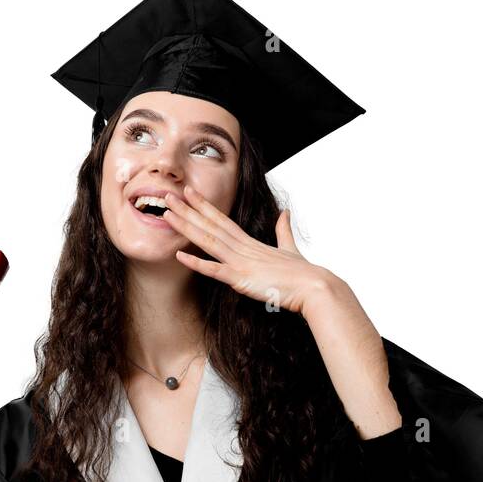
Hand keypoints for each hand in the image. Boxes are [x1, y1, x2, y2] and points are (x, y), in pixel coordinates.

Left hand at [162, 186, 335, 314]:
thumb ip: (283, 230)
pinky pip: (215, 270)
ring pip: (208, 241)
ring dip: (186, 227)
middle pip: (210, 225)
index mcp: (250, 243)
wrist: (315, 287)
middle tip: (167, 195)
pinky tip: (180, 256)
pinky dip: (197, 263)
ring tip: (167, 214)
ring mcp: (241, 262)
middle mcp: (242, 248)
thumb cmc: (303, 273)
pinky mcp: (242, 279)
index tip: (189, 193)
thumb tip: (285, 213)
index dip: (204, 206)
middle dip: (187, 210)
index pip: (222, 220)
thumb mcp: (290, 248)